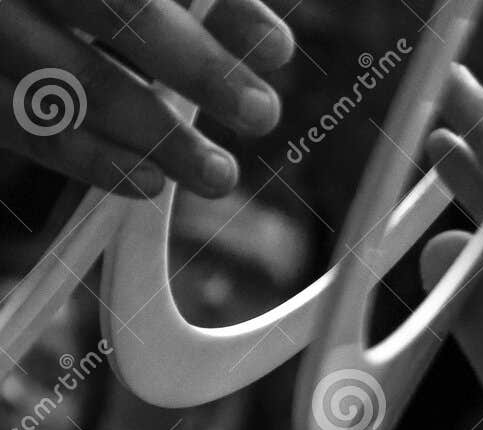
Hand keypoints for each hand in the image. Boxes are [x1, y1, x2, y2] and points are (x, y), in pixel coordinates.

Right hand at [0, 0, 291, 197]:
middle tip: (261, 113)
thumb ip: (203, 5)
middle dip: (198, 67)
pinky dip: (91, 159)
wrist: (7, 14)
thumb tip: (269, 47)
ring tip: (217, 174)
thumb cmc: (85, 8)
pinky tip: (148, 181)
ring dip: (155, 135)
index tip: (276, 50)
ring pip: (71, 83)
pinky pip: (25, 127)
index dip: (216, 11)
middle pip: (116, 11)